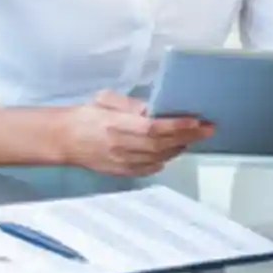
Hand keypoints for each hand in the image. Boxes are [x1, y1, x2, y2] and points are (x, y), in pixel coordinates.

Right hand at [57, 91, 214, 177]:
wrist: (64, 139)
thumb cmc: (85, 116)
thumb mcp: (105, 99)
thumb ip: (131, 105)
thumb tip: (155, 108)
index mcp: (115, 125)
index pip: (153, 128)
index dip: (177, 126)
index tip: (196, 121)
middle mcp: (120, 146)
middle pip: (161, 145)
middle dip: (188, 136)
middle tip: (207, 129)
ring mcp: (121, 162)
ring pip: (160, 158)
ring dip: (180, 148)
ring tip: (194, 137)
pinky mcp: (121, 172)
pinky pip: (150, 168)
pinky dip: (166, 160)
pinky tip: (174, 150)